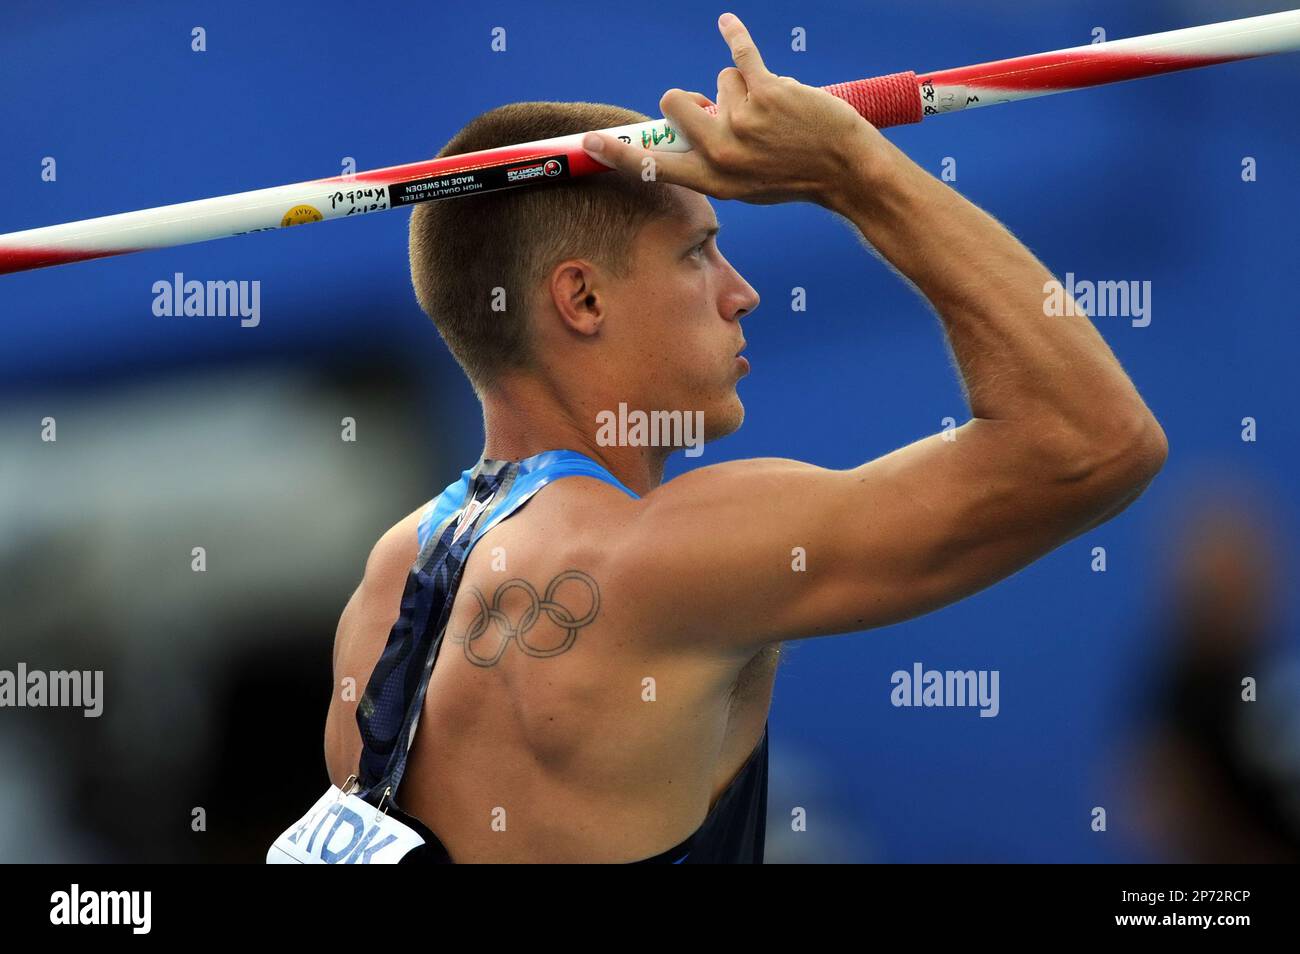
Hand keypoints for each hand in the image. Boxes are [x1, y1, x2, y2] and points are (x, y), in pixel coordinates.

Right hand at [581, 12, 882, 206]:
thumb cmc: (795, 177)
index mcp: (713, 181)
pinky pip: (740, 54)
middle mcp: (723, 154)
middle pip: (676, 102)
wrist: (845, 170)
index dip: (620, 155)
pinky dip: (736, 36)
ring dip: (744, 87)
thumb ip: (712, 161)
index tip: (592, 144)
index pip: (654, 167)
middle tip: (720, 106)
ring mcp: (744, 121)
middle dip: (692, 97)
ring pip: (721, 80)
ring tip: (774, 111)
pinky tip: (728, 26)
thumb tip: (692, 120)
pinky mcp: (768, 92)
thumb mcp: (744, 186)